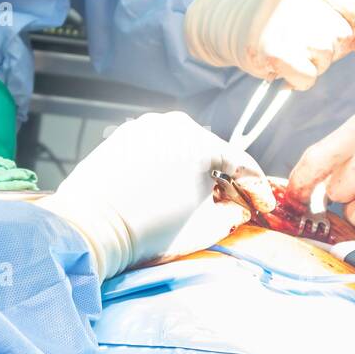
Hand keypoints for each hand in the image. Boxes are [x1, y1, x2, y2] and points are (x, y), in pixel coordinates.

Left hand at [38, 112, 275, 279]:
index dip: (256, 187)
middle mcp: (174, 124)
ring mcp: (144, 127)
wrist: (92, 227)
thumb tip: (237, 207)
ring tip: (190, 200)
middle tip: (226, 204)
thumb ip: (233, 213)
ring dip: (191, 172)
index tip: (262, 204)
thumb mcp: (207, 227)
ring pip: (181, 149)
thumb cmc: (152, 229)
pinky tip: (161, 190)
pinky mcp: (121, 136)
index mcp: (201, 141)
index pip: (240, 163)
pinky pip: (154, 150)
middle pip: (210, 153)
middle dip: (221, 179)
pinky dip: (163, 167)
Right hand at [184, 0, 354, 89]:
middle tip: (302, 37)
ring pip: (326, 58)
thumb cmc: (296, 20)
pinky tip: (285, 65)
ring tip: (292, 49)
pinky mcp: (271, 50)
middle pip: (342, 37)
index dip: (351, 25)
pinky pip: (309, 78)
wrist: (239, 26)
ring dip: (315, 63)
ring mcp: (281, 20)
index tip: (327, 21)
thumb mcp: (332, 11)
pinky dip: (301, 79)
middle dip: (330, 46)